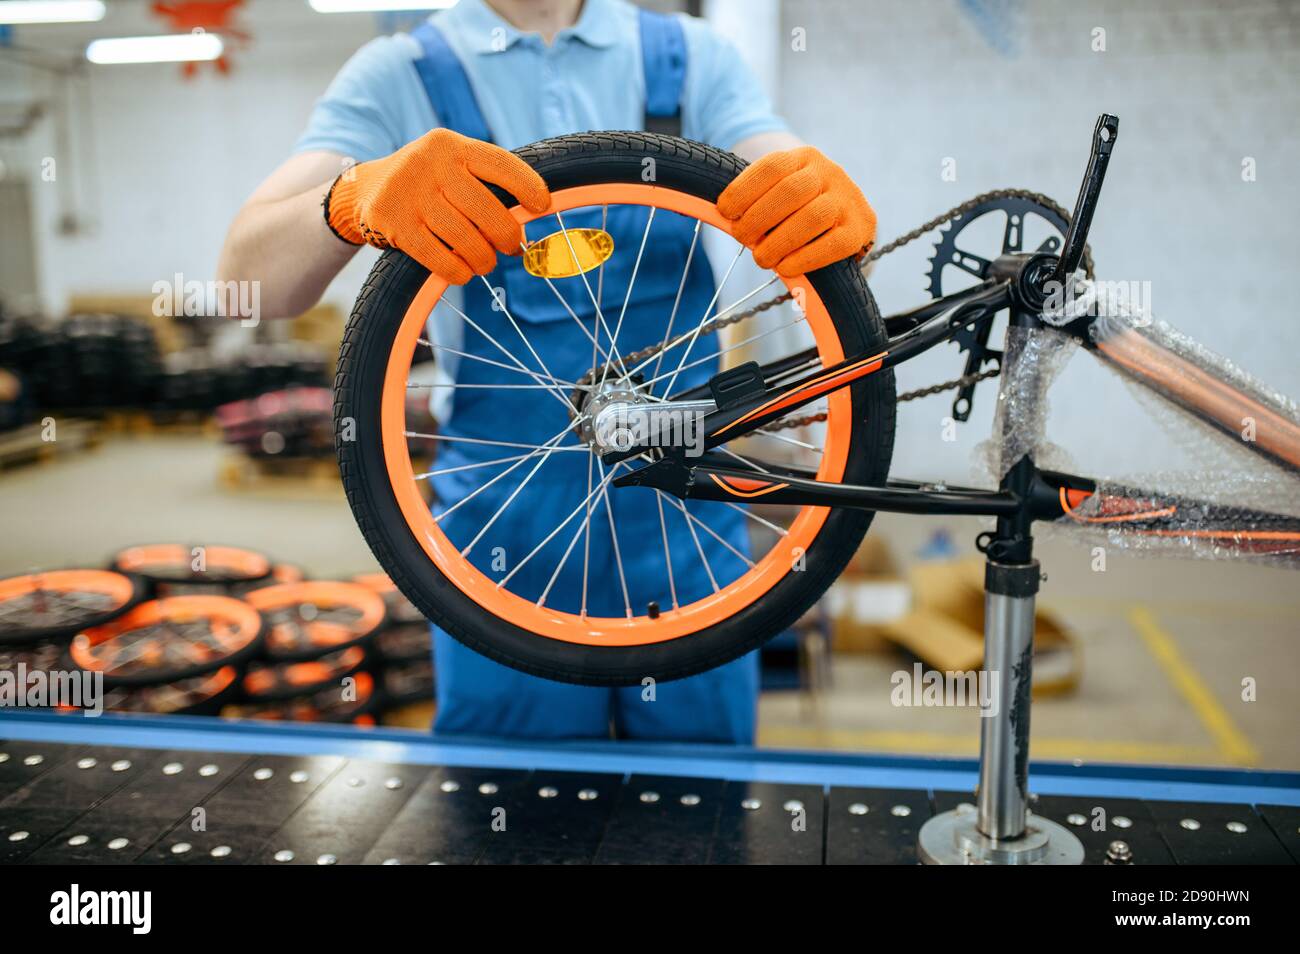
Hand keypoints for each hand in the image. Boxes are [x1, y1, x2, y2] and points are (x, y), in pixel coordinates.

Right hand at [324, 128, 550, 284]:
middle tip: (512, 247)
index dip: (527, 186)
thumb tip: (529, 222)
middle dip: (507, 236)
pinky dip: (457, 271)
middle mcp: (429, 162)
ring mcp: (408, 192)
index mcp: (450, 145)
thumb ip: (484, 184)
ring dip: (483, 259)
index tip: (543, 206)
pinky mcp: (392, 221)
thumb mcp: (451, 167)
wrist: (366, 190)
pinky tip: (463, 272)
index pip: (500, 164)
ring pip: (465, 238)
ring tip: (485, 262)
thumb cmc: (427, 184)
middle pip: (487, 210)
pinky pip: (438, 257)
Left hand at [717, 146, 875, 276]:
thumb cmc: (798, 208)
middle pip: (791, 191)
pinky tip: (786, 268)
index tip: (725, 212)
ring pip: (813, 217)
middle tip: (743, 239)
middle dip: (759, 218)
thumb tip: (724, 217)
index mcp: (803, 158)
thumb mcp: (778, 192)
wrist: (844, 219)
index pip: (772, 166)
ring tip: (762, 259)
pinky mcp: (861, 228)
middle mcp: (829, 173)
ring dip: (780, 242)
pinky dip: (805, 258)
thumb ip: (755, 200)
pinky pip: (834, 245)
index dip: (744, 189)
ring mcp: (848, 200)